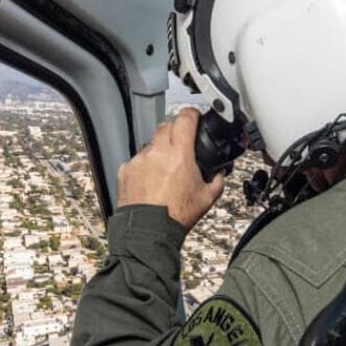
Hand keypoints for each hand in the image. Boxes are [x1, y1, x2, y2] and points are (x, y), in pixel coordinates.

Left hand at [117, 107, 224, 230]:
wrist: (149, 231)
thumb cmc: (176, 215)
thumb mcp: (206, 198)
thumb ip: (216, 181)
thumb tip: (219, 175)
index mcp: (179, 154)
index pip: (185, 118)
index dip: (191, 114)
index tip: (194, 117)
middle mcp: (157, 152)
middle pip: (166, 125)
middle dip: (175, 130)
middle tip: (181, 143)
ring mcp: (139, 160)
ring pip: (150, 144)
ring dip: (158, 150)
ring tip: (164, 170)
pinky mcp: (125, 170)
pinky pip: (136, 160)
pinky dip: (144, 166)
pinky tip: (150, 181)